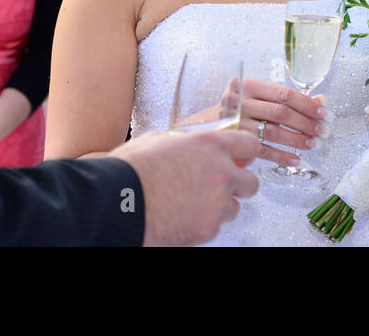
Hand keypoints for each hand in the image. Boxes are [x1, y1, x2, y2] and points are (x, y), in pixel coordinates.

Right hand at [111, 129, 259, 246]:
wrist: (116, 203)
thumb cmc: (130, 170)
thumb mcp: (156, 140)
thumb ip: (180, 142)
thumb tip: (182, 144)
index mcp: (210, 145)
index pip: (250, 144)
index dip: (244, 153)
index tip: (240, 158)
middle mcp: (221, 173)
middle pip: (252, 182)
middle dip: (238, 185)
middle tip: (220, 186)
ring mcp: (217, 203)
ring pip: (234, 208)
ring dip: (219, 207)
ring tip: (192, 204)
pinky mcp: (208, 229)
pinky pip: (215, 226)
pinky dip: (203, 223)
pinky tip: (182, 217)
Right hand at [238, 79, 327, 167]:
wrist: (207, 124)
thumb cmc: (239, 109)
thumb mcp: (259, 97)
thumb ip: (286, 99)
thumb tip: (320, 102)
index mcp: (250, 86)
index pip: (284, 94)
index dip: (307, 104)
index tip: (323, 113)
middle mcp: (243, 103)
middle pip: (281, 113)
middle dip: (306, 123)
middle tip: (322, 131)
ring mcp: (239, 124)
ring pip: (274, 132)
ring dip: (296, 140)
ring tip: (312, 144)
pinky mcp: (237, 143)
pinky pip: (263, 151)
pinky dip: (281, 156)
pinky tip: (295, 159)